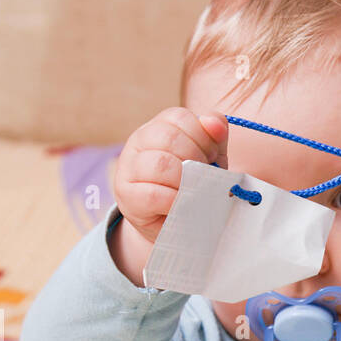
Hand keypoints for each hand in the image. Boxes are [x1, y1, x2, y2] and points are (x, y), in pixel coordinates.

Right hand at [114, 106, 228, 245]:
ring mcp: (128, 167)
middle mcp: (138, 141)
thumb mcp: (207, 157)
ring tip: (194, 192)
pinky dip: (174, 201)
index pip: (181, 117)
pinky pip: (153, 194)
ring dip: (186, 181)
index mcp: (159, 126)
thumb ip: (214, 137)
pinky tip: (182, 205)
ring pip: (160, 164)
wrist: (171, 222)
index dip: (203, 138)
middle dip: (196, 159)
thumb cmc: (191, 184)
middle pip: (170, 138)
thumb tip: (214, 123)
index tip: (211, 158)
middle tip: (204, 178)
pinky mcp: (126, 195)